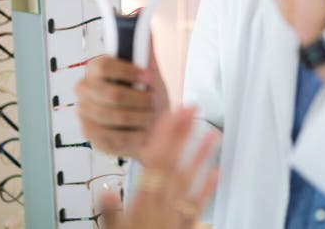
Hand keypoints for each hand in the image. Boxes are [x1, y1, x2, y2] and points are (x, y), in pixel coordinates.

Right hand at [76, 39, 169, 159]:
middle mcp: (85, 89)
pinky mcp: (89, 135)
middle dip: (140, 100)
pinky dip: (134, 134)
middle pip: (112, 93)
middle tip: (155, 102)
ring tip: (153, 117)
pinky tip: (144, 131)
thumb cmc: (147, 97)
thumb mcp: (151, 74)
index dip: (127, 71)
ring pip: (115, 115)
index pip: (103, 65)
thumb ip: (145, 50)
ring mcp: (84, 113)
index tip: (149, 77)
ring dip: (140, 117)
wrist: (149, 128)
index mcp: (95, 68)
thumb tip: (143, 22)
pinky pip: (113, 136)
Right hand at [98, 107, 218, 228]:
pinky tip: (219, 170)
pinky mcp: (185, 226)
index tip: (171, 112)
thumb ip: (109, 213)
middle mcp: (160, 204)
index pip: (152, 161)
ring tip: (213, 132)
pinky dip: (209, 188)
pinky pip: (198, 205)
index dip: (163, 135)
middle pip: (172, 163)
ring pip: (189, 180)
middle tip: (192, 108)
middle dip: (182, 134)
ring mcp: (175, 215)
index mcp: (140, 202)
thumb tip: (104, 191)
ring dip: (201, 155)